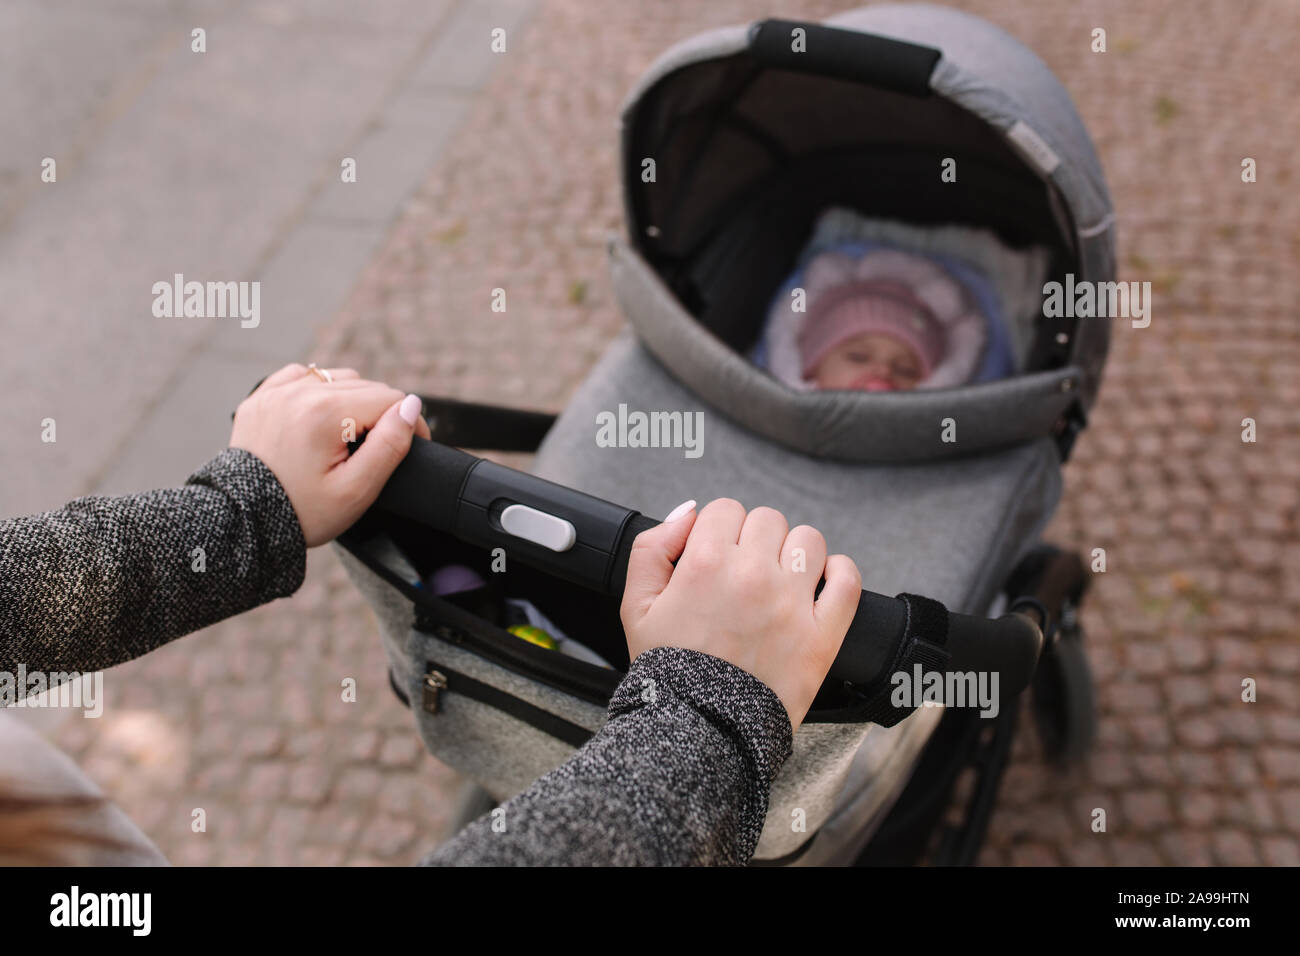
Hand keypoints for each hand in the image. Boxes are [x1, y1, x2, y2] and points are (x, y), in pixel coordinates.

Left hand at [229, 363, 431, 546]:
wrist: (241, 523)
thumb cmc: (301, 512)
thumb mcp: (356, 489)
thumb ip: (390, 445)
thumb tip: (412, 406)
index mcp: (326, 412)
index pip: (390, 400)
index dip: (408, 424)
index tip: (412, 447)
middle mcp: (300, 392)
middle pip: (367, 386)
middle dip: (379, 415)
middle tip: (373, 453)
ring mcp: (277, 391)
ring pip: (338, 378)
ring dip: (351, 401)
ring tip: (344, 439)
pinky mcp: (261, 397)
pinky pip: (304, 376)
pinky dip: (319, 392)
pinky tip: (319, 420)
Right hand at [620, 498, 860, 730]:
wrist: (701, 733)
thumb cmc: (668, 675)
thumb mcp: (636, 608)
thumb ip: (651, 549)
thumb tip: (686, 514)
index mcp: (707, 564)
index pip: (725, 509)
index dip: (718, 530)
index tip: (716, 555)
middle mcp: (753, 576)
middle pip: (767, 520)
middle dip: (753, 540)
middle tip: (742, 574)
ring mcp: (792, 604)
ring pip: (808, 540)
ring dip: (794, 553)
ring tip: (778, 582)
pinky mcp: (823, 634)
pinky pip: (847, 580)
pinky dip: (839, 573)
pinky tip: (821, 583)